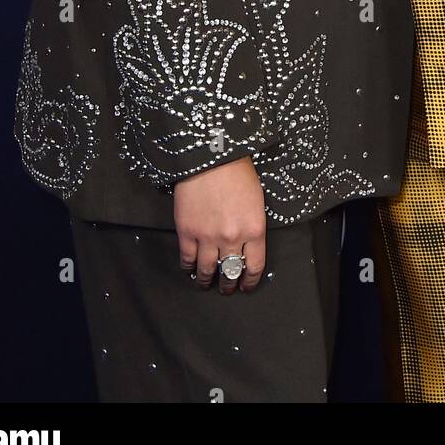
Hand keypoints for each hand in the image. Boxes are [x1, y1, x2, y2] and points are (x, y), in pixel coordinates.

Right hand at [173, 155, 265, 292]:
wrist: (211, 156)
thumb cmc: (237, 172)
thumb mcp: (256, 200)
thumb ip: (252, 226)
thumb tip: (247, 244)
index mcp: (254, 230)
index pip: (254, 266)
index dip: (250, 280)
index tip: (246, 285)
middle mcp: (232, 238)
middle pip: (231, 272)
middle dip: (229, 284)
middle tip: (227, 288)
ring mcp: (208, 237)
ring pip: (207, 270)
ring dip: (207, 280)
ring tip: (206, 283)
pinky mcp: (187, 232)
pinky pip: (187, 259)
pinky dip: (188, 268)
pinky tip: (190, 269)